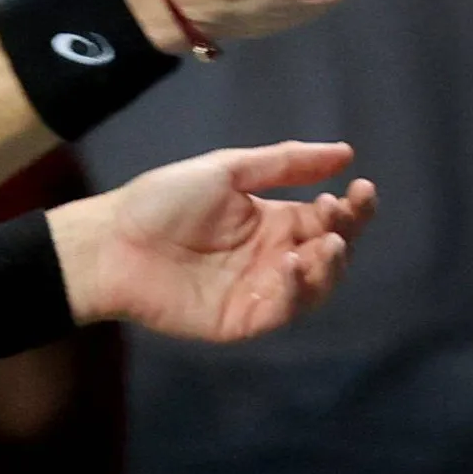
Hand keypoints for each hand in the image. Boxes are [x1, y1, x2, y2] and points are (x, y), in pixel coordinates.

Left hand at [52, 141, 376, 344]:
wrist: (113, 243)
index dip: (349, 208)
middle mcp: (273, 257)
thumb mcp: (228, 170)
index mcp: (272, 221)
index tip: (360, 189)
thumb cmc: (163, 201)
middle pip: (329, 252)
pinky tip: (291, 263)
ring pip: (316, 286)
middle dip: (347, 233)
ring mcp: (260, 292)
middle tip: (346, 213)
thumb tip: (345, 153)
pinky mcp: (243, 320)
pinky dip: (296, 290)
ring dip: (330, 265)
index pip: (326, 219)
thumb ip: (284, 163)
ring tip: (328, 242)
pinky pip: (283, 311)